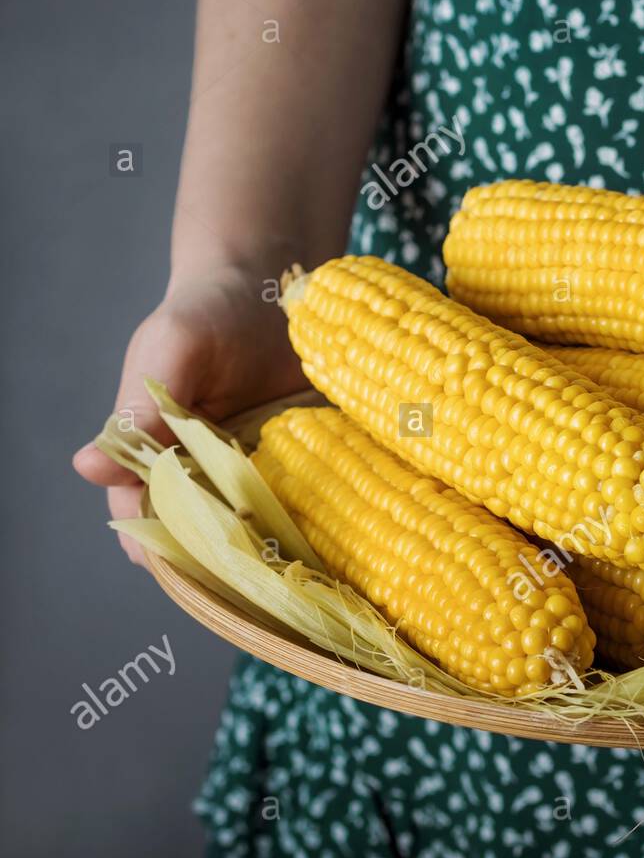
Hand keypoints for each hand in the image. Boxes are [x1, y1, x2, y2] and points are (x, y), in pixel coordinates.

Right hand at [73, 264, 307, 564]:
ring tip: (301, 565)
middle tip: (260, 572)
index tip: (199, 568)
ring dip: (278, 551)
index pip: (149, 522)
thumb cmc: (210, 312)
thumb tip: (88, 468)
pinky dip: (323, 522)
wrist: (278, 285)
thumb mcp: (174, 349)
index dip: (168, 554)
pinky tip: (342, 537)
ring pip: (261, 534)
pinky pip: (313, 506)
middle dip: (230, 563)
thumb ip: (140, 409)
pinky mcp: (307, 466)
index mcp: (157, 459)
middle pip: (209, 540)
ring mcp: (258, 476)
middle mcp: (206, 477)